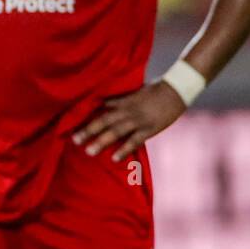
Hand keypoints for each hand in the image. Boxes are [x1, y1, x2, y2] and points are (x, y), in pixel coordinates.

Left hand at [72, 81, 186, 161]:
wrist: (177, 90)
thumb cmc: (154, 90)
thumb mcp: (133, 92)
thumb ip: (117, 99)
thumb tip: (101, 102)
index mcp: (123, 101)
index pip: (100, 110)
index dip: (86, 117)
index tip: (72, 125)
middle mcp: (127, 111)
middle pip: (104, 121)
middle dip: (88, 131)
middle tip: (74, 140)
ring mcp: (138, 121)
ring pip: (117, 132)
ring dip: (102, 141)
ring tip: (89, 151)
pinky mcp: (150, 129)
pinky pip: (135, 141)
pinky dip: (124, 149)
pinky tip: (114, 158)